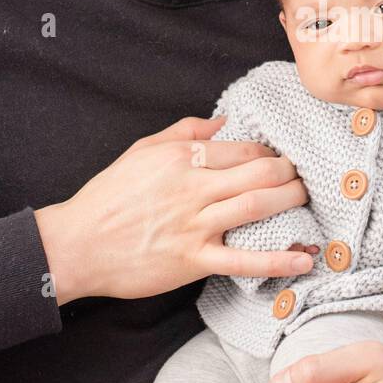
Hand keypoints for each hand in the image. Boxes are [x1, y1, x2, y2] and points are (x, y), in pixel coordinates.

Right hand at [34, 116, 318, 304]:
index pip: (242, 149)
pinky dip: (277, 261)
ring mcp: (194, 225)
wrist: (76, 245)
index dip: (269, 153)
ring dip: (290, 201)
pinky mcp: (193, 260)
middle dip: (290, 173)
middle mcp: (192, 189)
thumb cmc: (107, 198)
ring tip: (306, 200)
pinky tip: (303, 261)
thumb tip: (223, 121)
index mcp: (181, 159)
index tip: (279, 159)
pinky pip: (243, 260)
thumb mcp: (141, 150)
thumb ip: (184, 132)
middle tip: (302, 176)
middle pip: (259, 173)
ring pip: (256, 206)